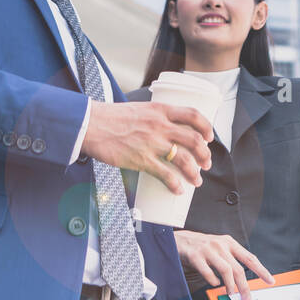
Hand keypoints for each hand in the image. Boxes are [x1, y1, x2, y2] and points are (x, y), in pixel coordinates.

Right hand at [81, 102, 212, 192]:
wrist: (89, 125)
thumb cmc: (111, 117)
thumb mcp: (139, 109)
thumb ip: (154, 118)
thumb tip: (164, 130)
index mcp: (161, 110)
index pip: (193, 115)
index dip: (206, 127)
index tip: (210, 137)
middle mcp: (160, 125)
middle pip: (194, 140)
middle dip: (205, 154)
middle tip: (206, 163)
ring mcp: (152, 143)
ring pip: (184, 159)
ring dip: (194, 172)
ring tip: (197, 180)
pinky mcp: (141, 159)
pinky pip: (165, 174)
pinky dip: (175, 184)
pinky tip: (178, 190)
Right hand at [173, 230, 274, 299]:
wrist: (180, 240)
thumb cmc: (203, 247)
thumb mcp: (220, 248)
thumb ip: (231, 260)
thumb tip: (243, 280)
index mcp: (230, 243)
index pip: (250, 258)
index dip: (261, 270)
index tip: (270, 280)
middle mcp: (221, 245)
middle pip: (238, 268)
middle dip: (244, 286)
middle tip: (247, 297)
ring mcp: (208, 250)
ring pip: (226, 270)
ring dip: (230, 285)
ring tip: (231, 293)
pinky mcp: (195, 256)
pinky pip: (208, 272)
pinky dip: (213, 281)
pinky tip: (215, 284)